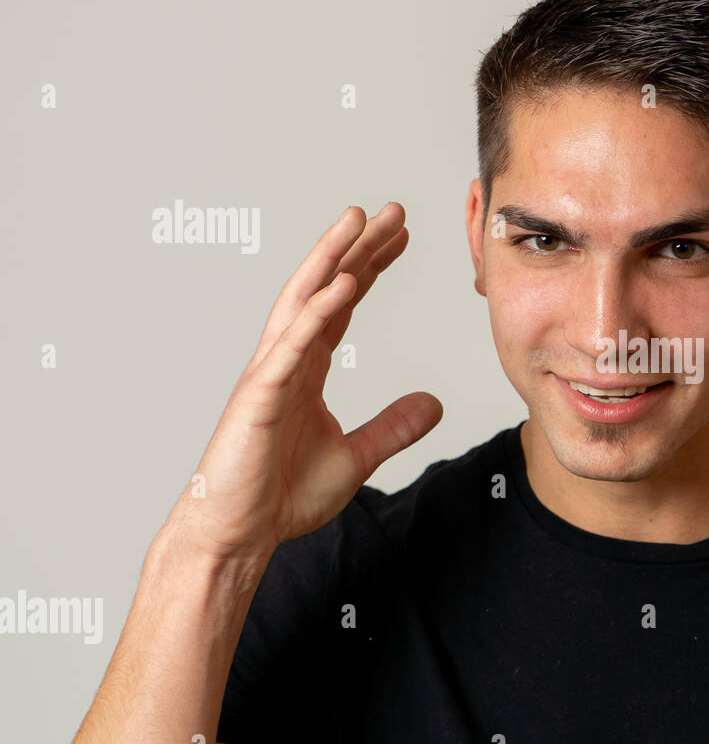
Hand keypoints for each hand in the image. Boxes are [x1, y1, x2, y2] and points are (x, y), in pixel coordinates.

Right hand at [166, 203, 442, 563]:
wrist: (239, 533)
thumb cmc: (280, 496)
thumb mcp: (357, 457)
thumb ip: (392, 427)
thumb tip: (434, 404)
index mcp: (305, 369)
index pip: (341, 305)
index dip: (369, 269)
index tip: (399, 237)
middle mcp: (285, 360)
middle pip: (324, 289)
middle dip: (356, 247)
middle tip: (391, 210)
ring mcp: (270, 373)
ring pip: (301, 300)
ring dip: (330, 257)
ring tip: (358, 218)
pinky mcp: (260, 395)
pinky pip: (292, 345)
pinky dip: (317, 311)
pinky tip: (343, 283)